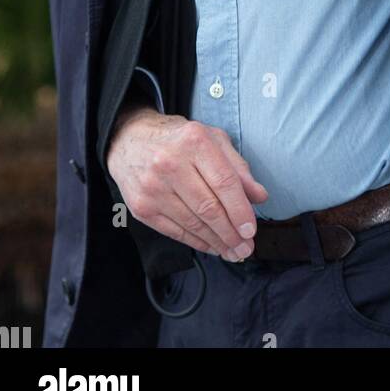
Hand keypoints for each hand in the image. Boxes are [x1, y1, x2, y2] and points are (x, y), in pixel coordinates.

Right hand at [106, 106, 268, 260]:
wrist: (130, 140)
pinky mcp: (142, 207)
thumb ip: (238, 167)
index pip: (224, 182)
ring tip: (233, 251)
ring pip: (193, 224)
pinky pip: (175, 232)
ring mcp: (153, 187)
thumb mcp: (213, 139)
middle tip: (246, 247)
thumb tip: (259, 196)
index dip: (240, 210)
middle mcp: (171, 163)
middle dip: (231, 233)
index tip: (251, 229)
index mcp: (194, 141)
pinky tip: (212, 246)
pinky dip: (197, 242)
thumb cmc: (178, 139)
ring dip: (217, 242)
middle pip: (208, 207)